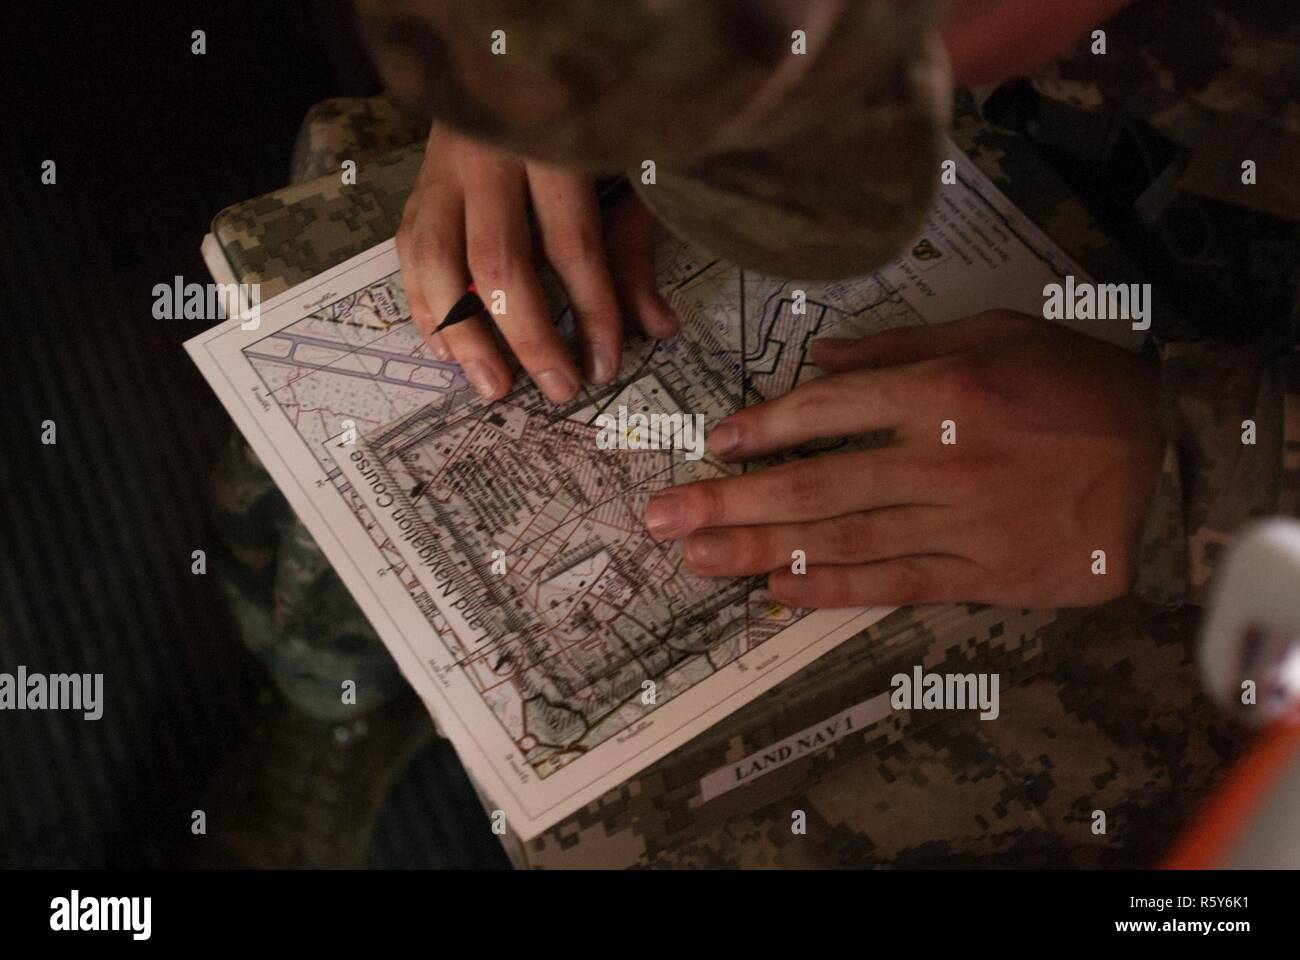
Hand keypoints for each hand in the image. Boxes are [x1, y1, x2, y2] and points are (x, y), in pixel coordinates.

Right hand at [396, 124, 677, 402]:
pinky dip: (426, 308)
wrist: (515, 57)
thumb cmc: (585, 120)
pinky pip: (410, 253)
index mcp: (550, 140)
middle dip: (528, 337)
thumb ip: (632, 246)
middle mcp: (487, 153)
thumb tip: (656, 328)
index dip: (592, 312)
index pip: (572, 244)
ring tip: (495, 385)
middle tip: (558, 388)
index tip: (606, 364)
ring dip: (464, 335)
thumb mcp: (626, 169)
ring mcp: (443, 167)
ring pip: (436, 261)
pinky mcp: (419, 184)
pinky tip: (449, 352)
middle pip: (498, 262)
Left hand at [644, 311, 1164, 608]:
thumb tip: (814, 363)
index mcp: (940, 389)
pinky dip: (830, 589)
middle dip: (728, 503)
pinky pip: (893, 583)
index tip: (713, 445)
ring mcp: (961, 521)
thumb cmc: (1071, 380)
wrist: (1164, 449)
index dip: (762, 430)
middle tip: (661, 520)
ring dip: (758, 551)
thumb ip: (897, 349)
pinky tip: (773, 594)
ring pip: (842, 541)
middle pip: (814, 485)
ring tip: (693, 560)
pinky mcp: (985, 572)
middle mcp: (941, 458)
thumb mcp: (993, 331)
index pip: (826, 411)